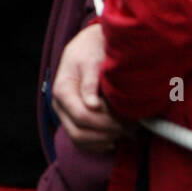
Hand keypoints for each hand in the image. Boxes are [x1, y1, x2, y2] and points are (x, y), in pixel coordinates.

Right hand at [52, 23, 125, 151]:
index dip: (107, 122)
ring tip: (127, 131)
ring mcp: (65, 115)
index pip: (82, 116)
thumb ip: (90, 82)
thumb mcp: (92, 61)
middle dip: (107, 133)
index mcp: (62, 91)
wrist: (89, 46)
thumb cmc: (92, 50)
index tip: (129, 119)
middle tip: (132, 127)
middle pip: (79, 133)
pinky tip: (117, 137)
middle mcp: (60, 106)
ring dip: (105, 140)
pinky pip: (83, 142)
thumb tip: (92, 105)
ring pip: (80, 140)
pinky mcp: (74, 120)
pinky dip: (100, 144)